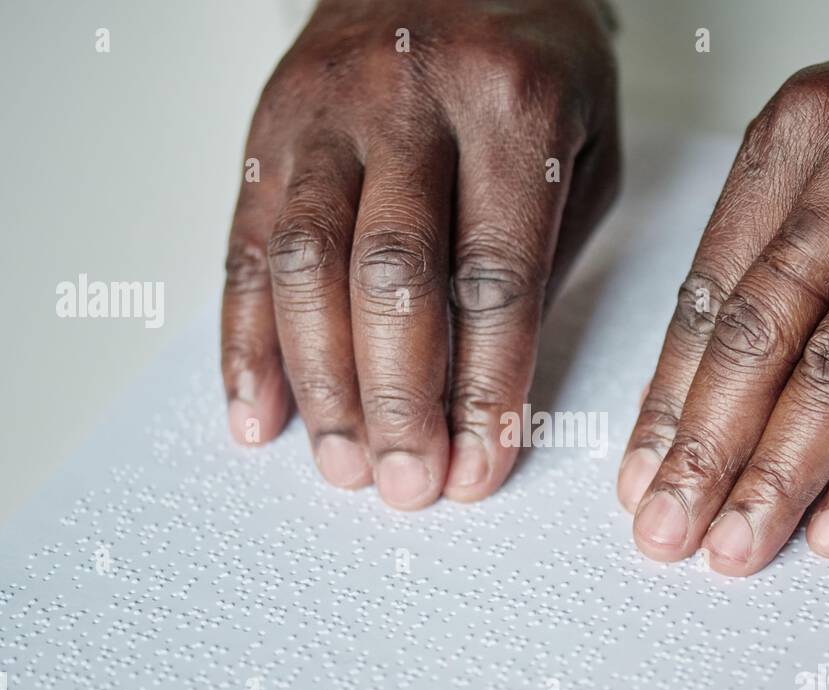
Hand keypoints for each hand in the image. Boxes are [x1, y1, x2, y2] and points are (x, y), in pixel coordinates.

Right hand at [222, 0, 618, 508]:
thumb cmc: (532, 66)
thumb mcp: (584, 146)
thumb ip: (540, 258)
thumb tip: (482, 396)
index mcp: (511, 105)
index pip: (494, 277)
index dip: (484, 390)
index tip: (478, 467)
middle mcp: (408, 99)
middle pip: (390, 278)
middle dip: (396, 401)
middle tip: (405, 485)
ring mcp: (324, 109)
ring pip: (304, 267)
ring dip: (319, 384)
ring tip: (340, 465)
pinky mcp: (267, 126)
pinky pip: (244, 245)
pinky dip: (245, 341)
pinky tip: (259, 411)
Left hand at [618, 30, 828, 574]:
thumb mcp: (827, 165)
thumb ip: (757, 267)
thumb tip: (682, 409)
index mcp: (797, 135)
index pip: (711, 291)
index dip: (669, 398)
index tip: (643, 475)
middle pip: (763, 333)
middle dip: (707, 448)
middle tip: (671, 527)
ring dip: (780, 478)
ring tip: (739, 543)